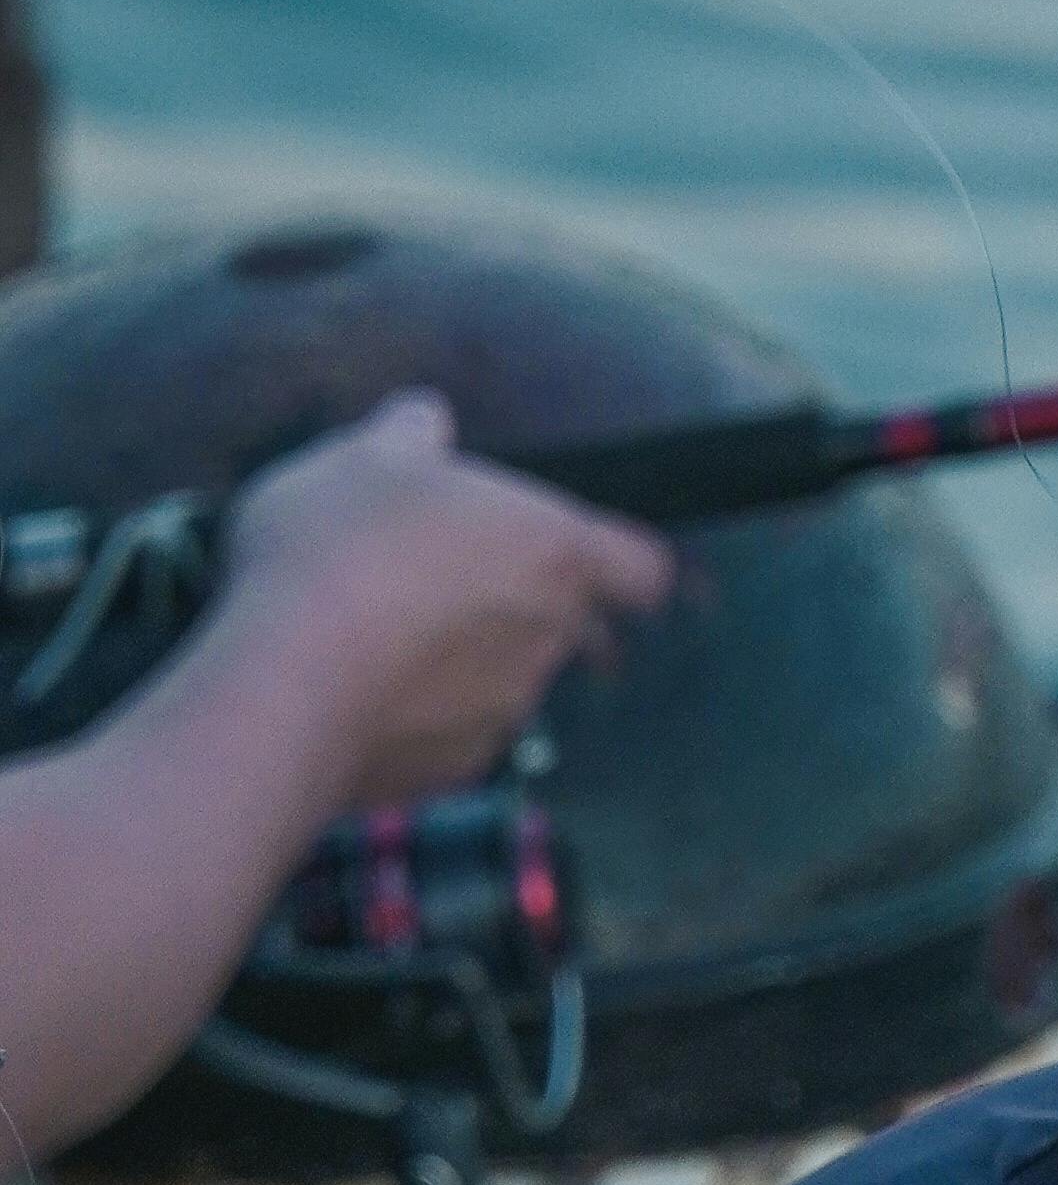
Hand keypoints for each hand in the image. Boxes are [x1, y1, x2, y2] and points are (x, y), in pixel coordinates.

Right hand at [215, 390, 672, 807]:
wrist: (285, 687)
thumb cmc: (335, 552)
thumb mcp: (360, 459)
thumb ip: (410, 434)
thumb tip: (428, 419)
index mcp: (553, 550)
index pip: (645, 569)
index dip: (624, 563)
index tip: (587, 557)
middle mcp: (552, 636)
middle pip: (573, 621)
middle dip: (524, 602)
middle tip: (445, 579)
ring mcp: (512, 708)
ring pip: (514, 677)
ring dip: (471, 657)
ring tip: (384, 630)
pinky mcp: (463, 765)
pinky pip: (461, 729)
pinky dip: (429, 712)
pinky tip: (363, 687)